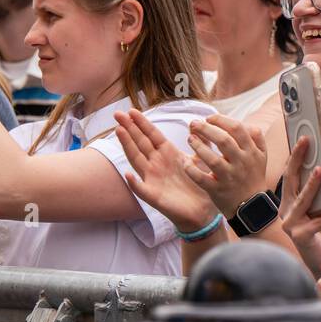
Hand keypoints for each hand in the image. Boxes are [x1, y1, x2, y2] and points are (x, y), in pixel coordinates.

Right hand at [115, 109, 219, 234]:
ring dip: (127, 146)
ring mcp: (153, 179)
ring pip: (136, 160)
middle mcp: (156, 164)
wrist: (202, 211)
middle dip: (129, 128)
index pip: (152, 135)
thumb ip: (200, 144)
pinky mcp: (154, 196)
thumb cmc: (200, 185)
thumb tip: (198, 125)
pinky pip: (142, 189)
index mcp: (167, 154)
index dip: (142, 123)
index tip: (132, 110)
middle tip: (117, 114)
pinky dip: (135, 183)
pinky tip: (128, 174)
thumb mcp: (201, 160)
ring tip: (119, 131)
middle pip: (140, 143)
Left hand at [184, 115, 269, 216]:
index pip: (237, 128)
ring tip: (190, 139)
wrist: (253, 207)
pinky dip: (191, 170)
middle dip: (206, 128)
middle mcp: (241, 163)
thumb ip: (256, 138)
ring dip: (198, 146)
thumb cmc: (253, 178)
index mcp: (251, 152)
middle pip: (223, 140)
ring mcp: (229, 177)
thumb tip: (246, 124)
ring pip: (212, 159)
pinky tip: (185, 162)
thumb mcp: (262, 156)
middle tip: (194, 123)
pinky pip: (201, 178)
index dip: (221, 120)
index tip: (209, 118)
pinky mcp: (218, 190)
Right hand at [279, 134, 320, 275]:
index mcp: (290, 202)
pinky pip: (317, 223)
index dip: (296, 156)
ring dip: (312, 185)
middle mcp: (286, 212)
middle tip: (307, 143)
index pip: (291, 175)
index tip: (303, 139)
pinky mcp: (301, 238)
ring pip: (302, 201)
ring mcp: (291, 225)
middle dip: (298, 160)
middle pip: (291, 182)